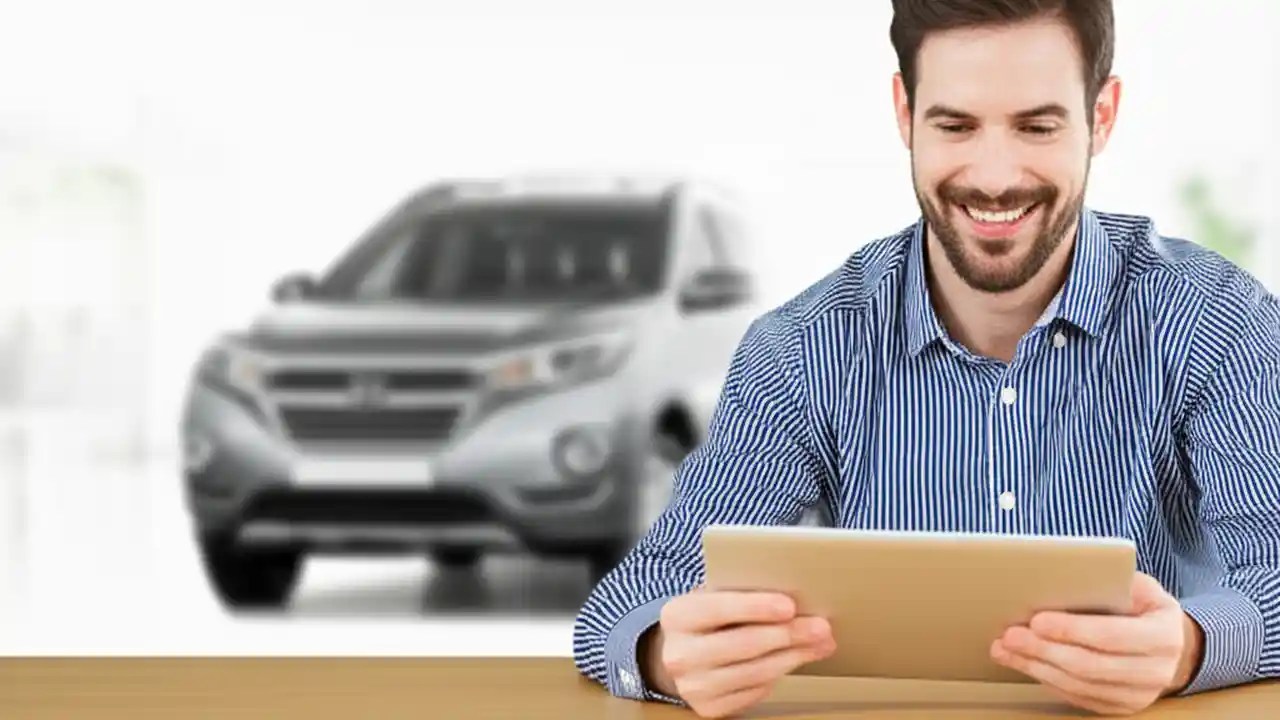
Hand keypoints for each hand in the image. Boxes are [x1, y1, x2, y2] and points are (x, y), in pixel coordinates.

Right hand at [642, 587, 835, 717]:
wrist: (679, 654)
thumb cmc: (707, 619)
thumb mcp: (712, 596)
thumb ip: (742, 593)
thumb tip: (796, 599)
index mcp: (677, 616)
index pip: (719, 608)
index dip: (756, 607)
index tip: (789, 606)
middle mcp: (679, 654)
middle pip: (744, 644)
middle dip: (788, 635)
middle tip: (821, 627)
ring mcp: (693, 686)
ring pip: (755, 672)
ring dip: (793, 657)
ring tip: (819, 644)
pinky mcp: (708, 709)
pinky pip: (755, 692)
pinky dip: (778, 675)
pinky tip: (792, 660)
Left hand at [991, 572, 1204, 715]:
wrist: (1172, 646)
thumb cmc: (1144, 608)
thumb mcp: (1140, 587)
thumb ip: (1113, 582)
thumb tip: (1068, 575)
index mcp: (1164, 636)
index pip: (1111, 636)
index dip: (1071, 629)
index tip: (1036, 620)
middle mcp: (1155, 672)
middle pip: (1089, 665)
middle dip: (1043, 649)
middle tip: (1010, 635)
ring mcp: (1138, 695)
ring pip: (1078, 685)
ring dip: (1036, 666)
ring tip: (1005, 649)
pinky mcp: (1120, 707)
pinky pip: (1077, 697)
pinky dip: (1045, 679)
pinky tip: (1023, 663)